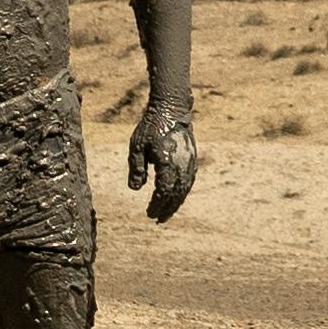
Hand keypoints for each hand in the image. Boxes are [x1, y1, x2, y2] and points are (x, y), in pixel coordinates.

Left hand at [127, 103, 196, 220]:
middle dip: (167, 209)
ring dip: (176, 203)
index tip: (149, 213)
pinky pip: (189, 180)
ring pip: (185, 189)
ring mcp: (189, 162)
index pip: (164, 192)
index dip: (157, 205)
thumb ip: (136, 169)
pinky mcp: (192, 158)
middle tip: (158, 220)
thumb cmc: (151, 126)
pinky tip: (177, 197)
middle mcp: (181, 165)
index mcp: (167, 163)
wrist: (171, 108)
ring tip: (167, 213)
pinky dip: (183, 192)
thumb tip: (136, 189)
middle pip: (177, 194)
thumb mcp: (137, 146)